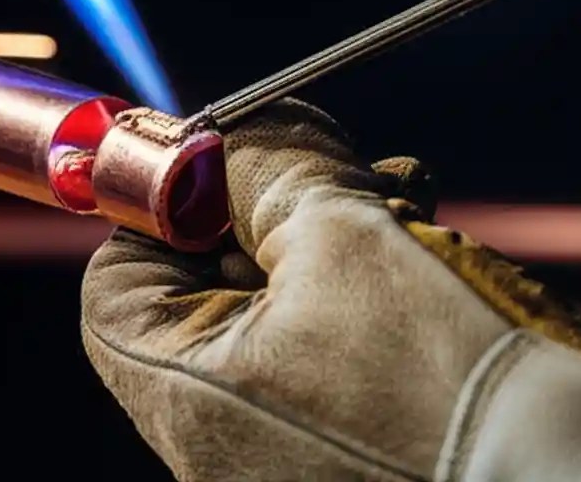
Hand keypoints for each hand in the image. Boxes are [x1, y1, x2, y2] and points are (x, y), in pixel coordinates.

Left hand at [81, 101, 580, 480]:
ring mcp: (282, 453)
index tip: (216, 156)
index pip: (119, 280)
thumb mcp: (348, 238)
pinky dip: (360, 288)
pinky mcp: (348, 449)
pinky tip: (419, 240)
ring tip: (399, 194)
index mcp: (188, 397)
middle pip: (203, 291)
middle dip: (264, 207)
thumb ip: (267, 168)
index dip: (161, 203)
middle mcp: (219, 442)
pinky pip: (324, 355)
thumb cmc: (461, 381)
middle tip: (332, 161)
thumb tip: (228, 130)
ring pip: (275, 313)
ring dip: (326, 235)